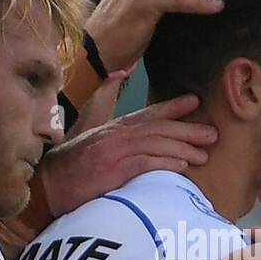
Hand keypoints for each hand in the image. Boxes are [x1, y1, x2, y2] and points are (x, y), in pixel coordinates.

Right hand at [38, 76, 216, 217]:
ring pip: (155, 145)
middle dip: (188, 130)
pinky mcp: (111, 171)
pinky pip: (144, 164)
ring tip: (204, 155)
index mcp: (111, 127)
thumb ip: (102, 101)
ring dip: (183, 149)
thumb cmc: (68, 164)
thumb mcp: (84, 128)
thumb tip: (119, 72)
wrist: (46, 187)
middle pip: (158, 129)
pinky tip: (182, 166)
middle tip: (213, 134)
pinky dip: (164, 163)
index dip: (172, 107)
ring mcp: (113, 152)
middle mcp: (114, 135)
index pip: (147, 114)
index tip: (195, 102)